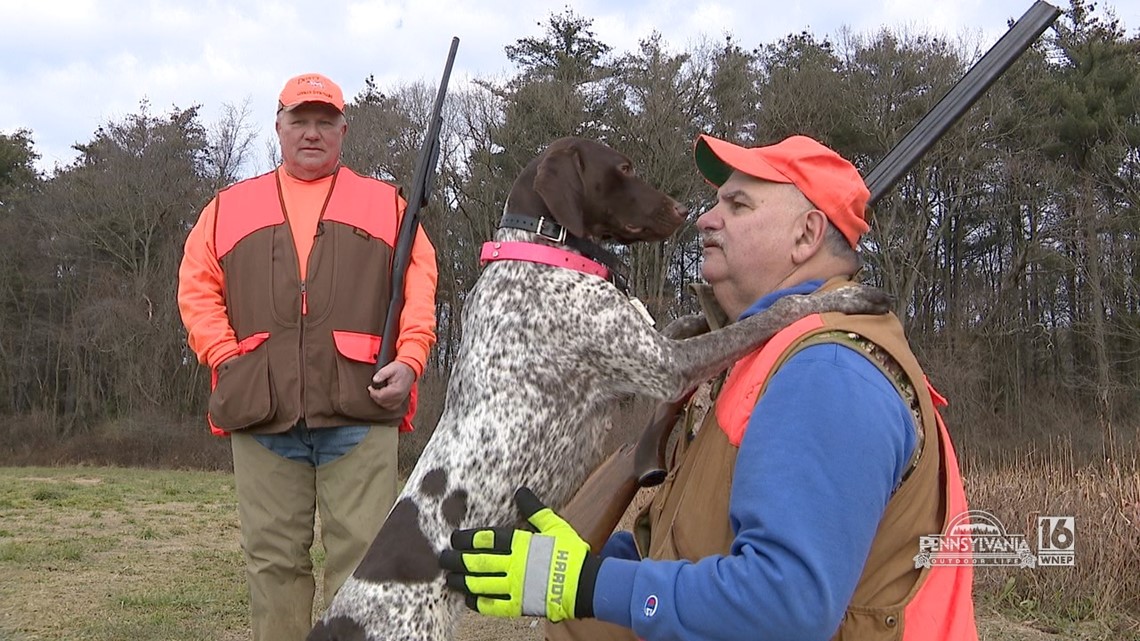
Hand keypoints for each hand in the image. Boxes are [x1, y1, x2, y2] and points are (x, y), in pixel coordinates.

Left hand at [368, 361, 414, 408]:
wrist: (410, 370)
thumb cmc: (400, 369)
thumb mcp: (390, 368)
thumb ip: (382, 374)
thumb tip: (374, 380)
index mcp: (397, 389)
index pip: (381, 396)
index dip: (373, 392)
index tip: (370, 387)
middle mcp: (399, 397)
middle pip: (382, 401)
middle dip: (375, 396)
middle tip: (372, 389)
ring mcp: (400, 400)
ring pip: (386, 405)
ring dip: (379, 400)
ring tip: (376, 393)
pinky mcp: (400, 401)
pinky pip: (391, 407)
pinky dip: (385, 404)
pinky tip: (382, 398)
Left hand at [439, 487, 599, 621]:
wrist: (585, 585)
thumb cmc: (570, 553)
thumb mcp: (555, 525)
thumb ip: (534, 509)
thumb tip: (520, 491)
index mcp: (521, 544)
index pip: (487, 539)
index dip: (467, 538)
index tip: (454, 537)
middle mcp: (514, 565)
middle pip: (477, 562)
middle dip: (457, 559)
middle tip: (442, 558)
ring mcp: (515, 587)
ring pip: (480, 584)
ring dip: (461, 581)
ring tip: (449, 578)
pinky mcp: (519, 605)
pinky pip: (492, 605)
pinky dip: (477, 602)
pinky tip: (467, 598)